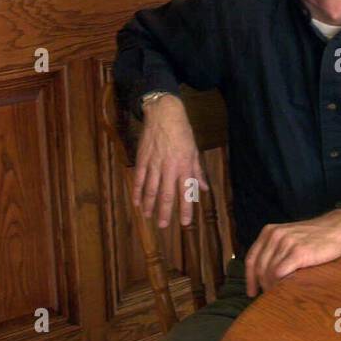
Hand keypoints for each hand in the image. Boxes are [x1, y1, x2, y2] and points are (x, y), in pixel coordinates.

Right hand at [131, 96, 207, 229]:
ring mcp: (154, 164)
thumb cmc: (182, 131)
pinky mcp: (142, 158)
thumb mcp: (194, 150)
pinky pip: (139, 179)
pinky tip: (136, 202)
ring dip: (149, 205)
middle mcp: (169, 167)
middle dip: (165, 212)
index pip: (186, 192)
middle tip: (163, 226)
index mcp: (185, 166)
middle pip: (166, 195)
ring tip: (149, 216)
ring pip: (151, 189)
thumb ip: (198, 172)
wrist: (163, 114)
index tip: (185, 223)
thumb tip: (204, 189)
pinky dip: (137, 191)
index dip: (186, 209)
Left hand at [243, 209, 340, 296]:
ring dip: (271, 287)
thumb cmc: (314, 236)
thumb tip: (263, 273)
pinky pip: (280, 273)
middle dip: (261, 285)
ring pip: (269, 272)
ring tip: (277, 296)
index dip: (249, 278)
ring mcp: (286, 243)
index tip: (251, 292)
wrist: (337, 229)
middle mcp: (275, 236)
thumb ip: (275, 248)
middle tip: (267, 297)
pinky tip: (284, 291)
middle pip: (259, 267)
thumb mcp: (288, 235)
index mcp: (269, 231)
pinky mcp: (299, 253)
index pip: (251, 258)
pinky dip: (279, 284)